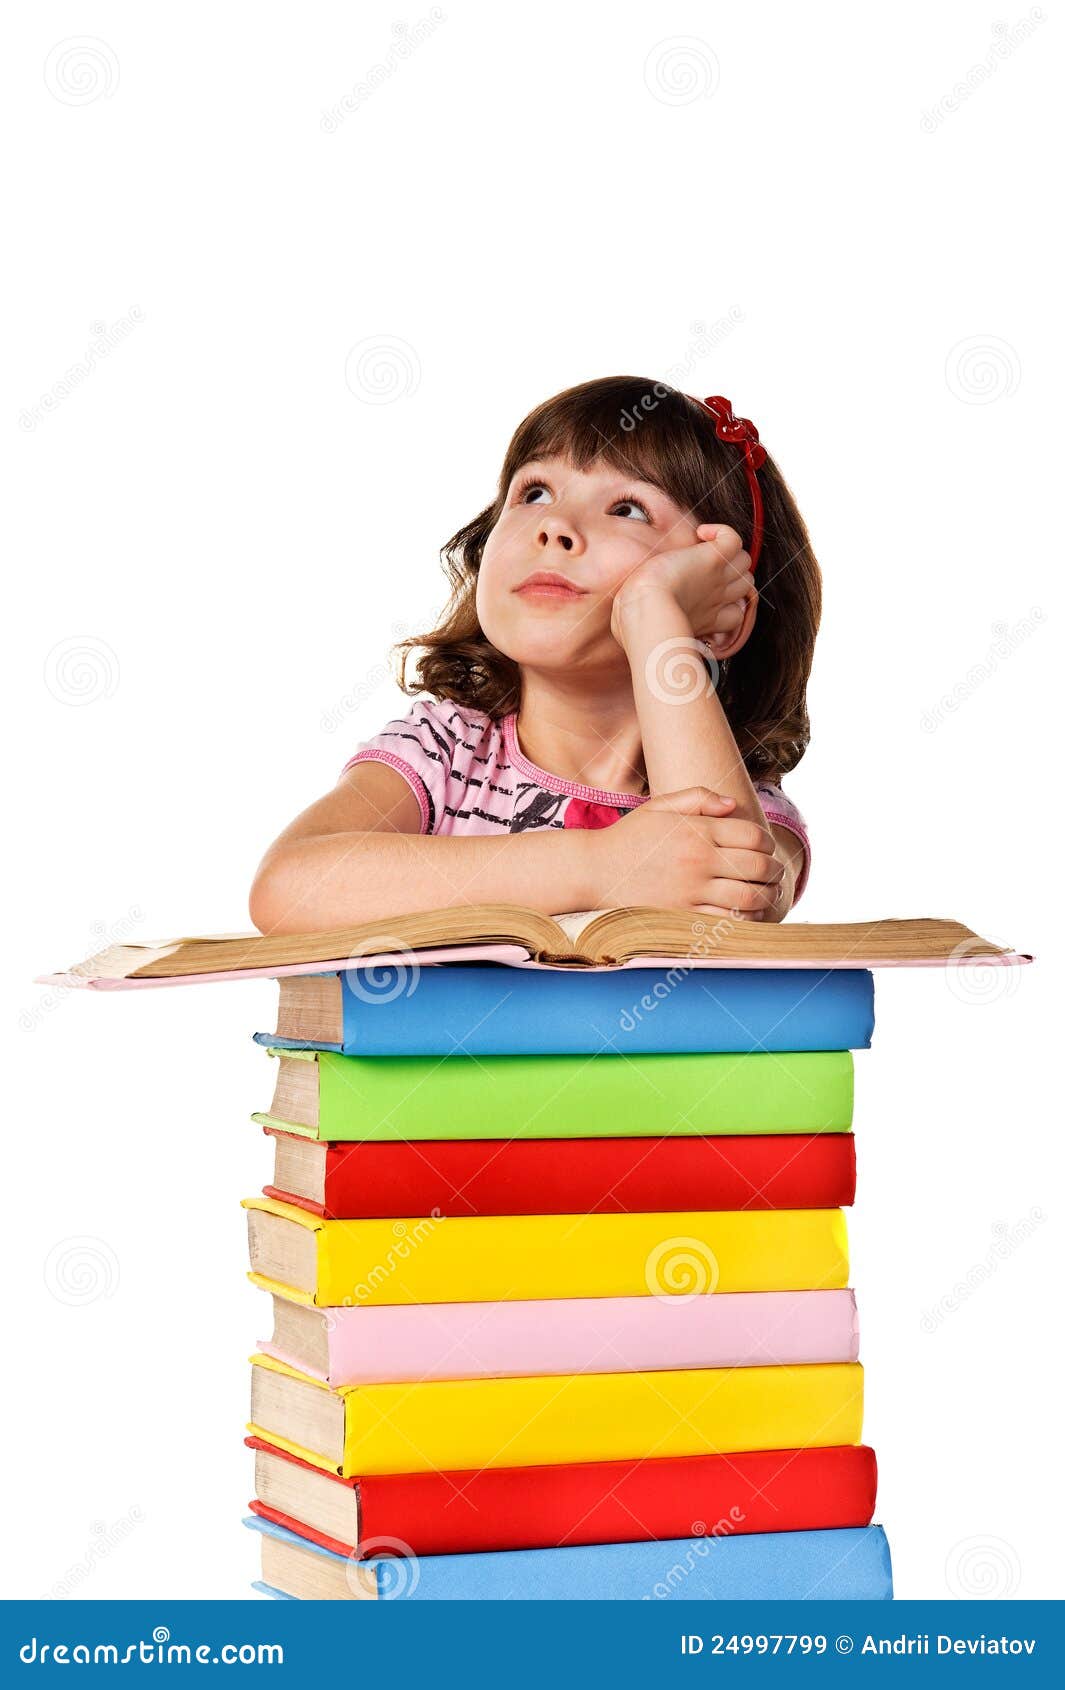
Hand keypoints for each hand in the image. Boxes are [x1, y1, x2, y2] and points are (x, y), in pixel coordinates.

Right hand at [584, 785, 784, 913]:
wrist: (594, 870)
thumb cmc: (629, 837)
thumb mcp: (660, 806)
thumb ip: (698, 797)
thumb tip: (732, 806)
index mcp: (697, 831)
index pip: (753, 836)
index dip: (767, 843)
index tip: (766, 849)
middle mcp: (697, 860)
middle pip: (757, 867)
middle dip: (774, 870)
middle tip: (775, 873)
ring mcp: (690, 890)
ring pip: (748, 897)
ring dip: (766, 896)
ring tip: (766, 894)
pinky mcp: (681, 915)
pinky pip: (726, 920)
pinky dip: (744, 918)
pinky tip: (745, 913)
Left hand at [610, 524, 753, 649]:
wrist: (645, 610)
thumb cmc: (639, 624)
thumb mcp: (649, 628)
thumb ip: (655, 625)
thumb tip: (635, 627)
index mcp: (706, 617)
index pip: (736, 613)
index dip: (728, 604)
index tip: (703, 598)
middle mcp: (717, 598)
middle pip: (744, 583)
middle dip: (729, 575)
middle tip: (699, 571)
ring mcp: (718, 578)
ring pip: (743, 560)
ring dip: (727, 553)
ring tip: (700, 553)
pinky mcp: (712, 558)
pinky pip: (733, 538)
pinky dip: (722, 531)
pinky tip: (702, 534)